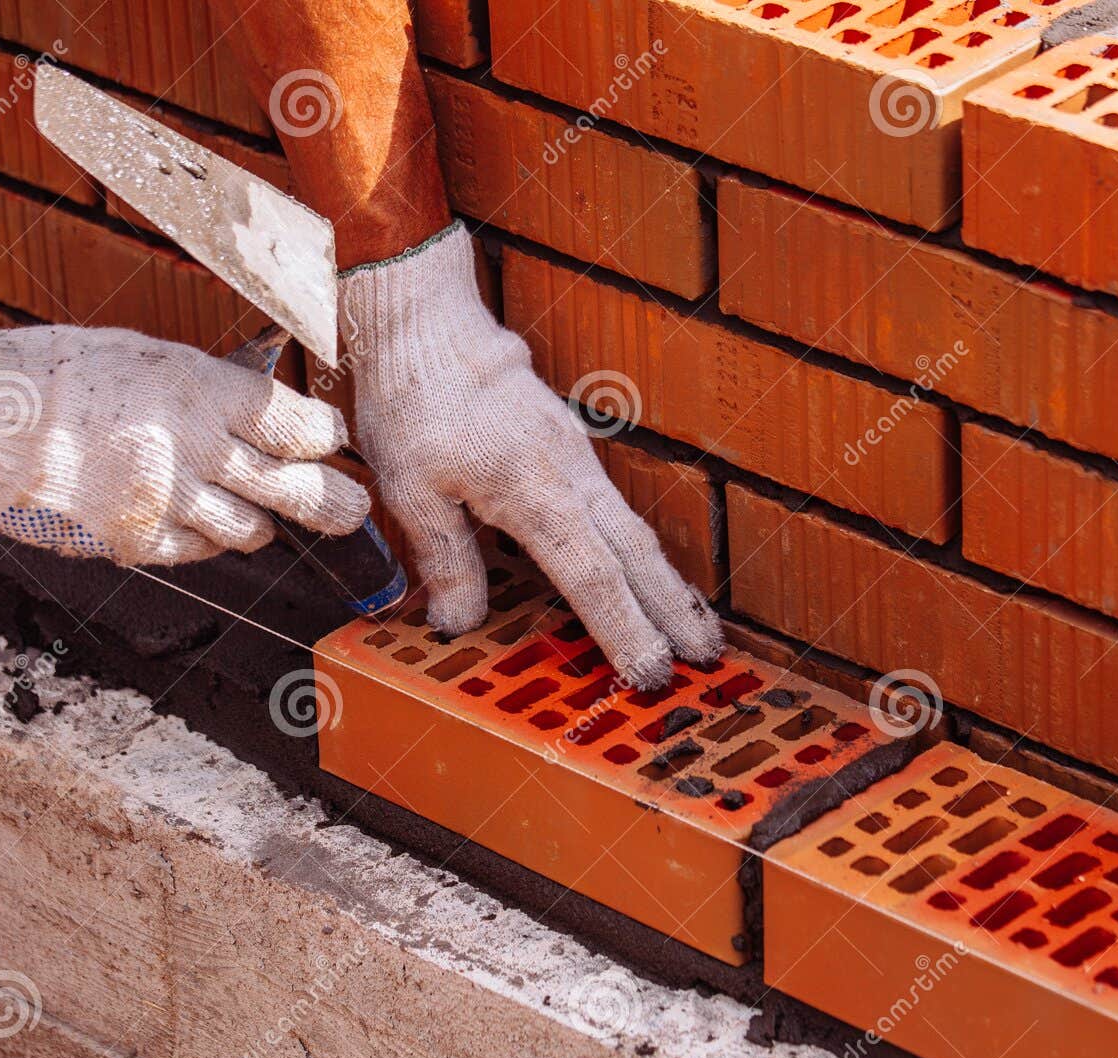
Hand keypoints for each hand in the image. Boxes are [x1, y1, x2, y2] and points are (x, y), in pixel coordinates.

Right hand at [0, 315, 368, 566]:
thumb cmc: (58, 374)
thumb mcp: (148, 357)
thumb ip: (208, 388)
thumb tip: (259, 406)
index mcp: (201, 391)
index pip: (296, 425)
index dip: (325, 437)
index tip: (331, 439)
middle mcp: (194, 449)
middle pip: (294, 488)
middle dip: (334, 503)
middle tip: (351, 509)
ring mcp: (166, 501)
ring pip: (252, 531)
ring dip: (263, 523)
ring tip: (263, 514)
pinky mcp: (135, 540)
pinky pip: (199, 552)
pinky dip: (208, 540)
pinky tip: (200, 524)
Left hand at [340, 224, 724, 689]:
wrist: (429, 322)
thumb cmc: (414, 400)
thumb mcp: (408, 488)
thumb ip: (443, 559)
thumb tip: (460, 624)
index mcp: (534, 492)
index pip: (592, 578)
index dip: (622, 630)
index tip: (651, 674)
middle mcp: (570, 475)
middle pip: (636, 554)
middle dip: (673, 610)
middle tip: (709, 660)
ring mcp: (576, 457)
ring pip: (632, 530)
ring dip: (664, 582)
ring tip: (695, 626)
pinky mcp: (568, 444)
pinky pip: (613, 508)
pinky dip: (637, 550)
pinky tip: (640, 571)